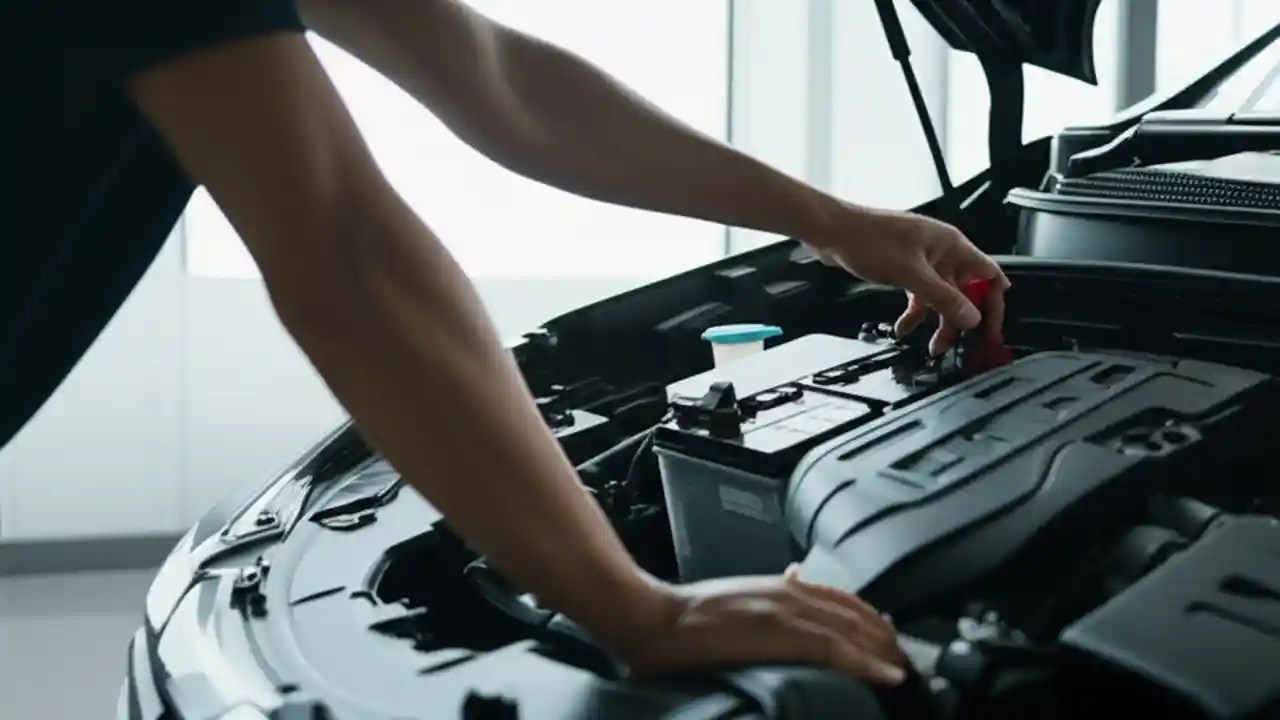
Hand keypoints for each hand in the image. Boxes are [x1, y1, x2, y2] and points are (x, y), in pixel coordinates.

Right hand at [610, 565, 906, 685]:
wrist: (655, 619)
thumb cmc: (688, 616)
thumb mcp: (739, 595)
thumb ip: (772, 592)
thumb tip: (796, 578)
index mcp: (782, 586)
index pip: (845, 600)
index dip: (873, 622)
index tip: (891, 643)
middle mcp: (792, 593)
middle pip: (858, 615)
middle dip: (887, 640)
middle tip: (908, 664)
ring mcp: (788, 612)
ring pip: (855, 630)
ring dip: (886, 653)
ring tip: (905, 672)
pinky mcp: (780, 633)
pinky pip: (836, 649)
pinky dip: (867, 662)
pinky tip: (888, 675)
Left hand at [806, 205, 1008, 355]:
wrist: (833, 231)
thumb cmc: (869, 238)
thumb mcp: (911, 274)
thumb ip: (943, 298)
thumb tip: (971, 318)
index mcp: (952, 245)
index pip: (989, 276)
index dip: (994, 304)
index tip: (991, 330)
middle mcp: (942, 252)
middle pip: (966, 291)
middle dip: (964, 320)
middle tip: (963, 346)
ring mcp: (923, 260)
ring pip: (942, 297)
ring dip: (939, 322)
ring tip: (934, 347)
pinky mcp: (905, 268)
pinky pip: (919, 296)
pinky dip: (914, 314)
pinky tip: (903, 329)